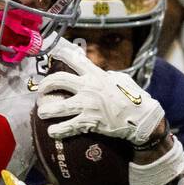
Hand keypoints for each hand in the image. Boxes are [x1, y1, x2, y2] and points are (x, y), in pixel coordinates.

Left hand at [36, 40, 165, 146]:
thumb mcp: (121, 80)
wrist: (142, 118)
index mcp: (96, 75)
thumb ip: (107, 76)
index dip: (60, 53)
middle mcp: (89, 87)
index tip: (52, 52)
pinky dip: (58, 130)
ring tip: (41, 113)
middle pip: (58, 80)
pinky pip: (68, 127)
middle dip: (45, 85)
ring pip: (58, 107)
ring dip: (46, 110)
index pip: (75, 59)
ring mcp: (88, 105)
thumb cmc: (134, 98)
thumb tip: (102, 74)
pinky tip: (52, 132)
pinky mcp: (90, 122)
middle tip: (41, 92)